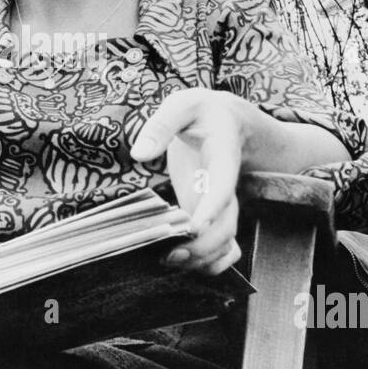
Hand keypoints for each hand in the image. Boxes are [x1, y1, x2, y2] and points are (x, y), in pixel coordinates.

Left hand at [131, 89, 249, 276]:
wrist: (227, 120)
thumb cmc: (201, 112)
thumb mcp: (183, 105)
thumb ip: (162, 125)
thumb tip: (140, 153)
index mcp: (223, 157)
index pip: (222, 185)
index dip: (211, 208)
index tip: (194, 228)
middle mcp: (226, 187)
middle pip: (227, 224)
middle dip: (203, 245)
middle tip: (170, 255)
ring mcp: (221, 204)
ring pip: (226, 241)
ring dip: (204, 259)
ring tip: (170, 262)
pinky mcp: (214, 214)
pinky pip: (225, 246)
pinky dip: (212, 261)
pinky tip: (186, 263)